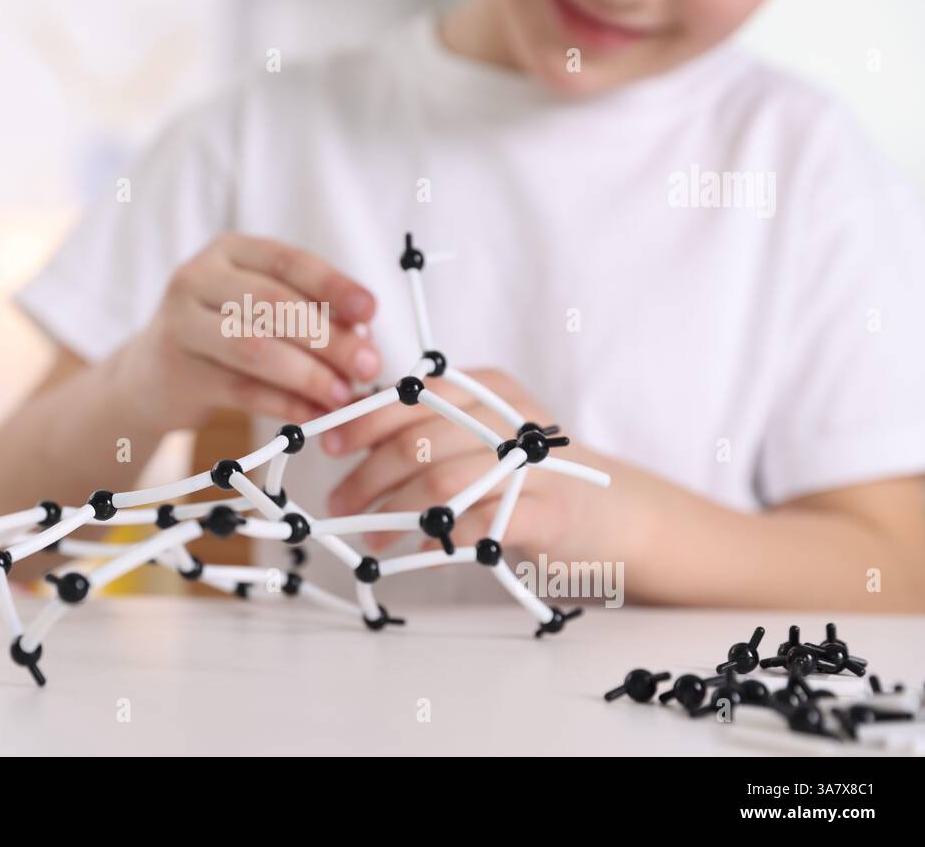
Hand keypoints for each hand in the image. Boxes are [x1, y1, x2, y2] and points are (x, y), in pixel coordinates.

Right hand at [115, 233, 381, 430]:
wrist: (149, 376)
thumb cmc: (219, 335)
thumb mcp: (254, 307)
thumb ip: (304, 313)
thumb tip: (362, 339)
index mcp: (228, 251)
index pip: (288, 261)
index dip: (333, 286)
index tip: (369, 312)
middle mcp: (197, 278)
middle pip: (274, 305)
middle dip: (328, 338)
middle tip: (367, 365)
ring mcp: (181, 325)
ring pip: (255, 348)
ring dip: (308, 375)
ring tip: (342, 396)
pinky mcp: (177, 373)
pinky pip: (241, 390)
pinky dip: (284, 405)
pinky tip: (312, 415)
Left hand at [324, 367, 614, 555]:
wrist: (611, 510)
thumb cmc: (525, 472)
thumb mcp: (480, 433)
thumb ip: (426, 427)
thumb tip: (346, 435)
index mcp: (489, 389)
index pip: (413, 396)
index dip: (363, 421)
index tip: (330, 446)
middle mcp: (512, 417)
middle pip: (419, 443)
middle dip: (368, 477)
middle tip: (340, 506)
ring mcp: (535, 465)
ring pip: (442, 482)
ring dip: (394, 514)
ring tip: (372, 537)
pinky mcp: (552, 512)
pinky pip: (483, 523)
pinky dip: (444, 539)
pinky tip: (424, 550)